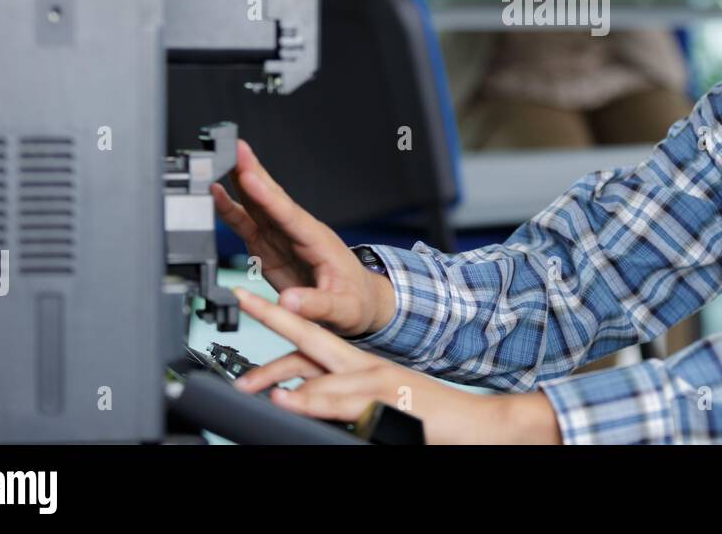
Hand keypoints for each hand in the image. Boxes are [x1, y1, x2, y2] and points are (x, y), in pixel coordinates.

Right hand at [211, 139, 393, 337]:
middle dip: (253, 172)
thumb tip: (289, 302)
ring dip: (239, 181)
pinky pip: (247, 223)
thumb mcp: (343, 309)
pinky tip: (216, 193)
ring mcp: (282, 237)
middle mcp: (298, 232)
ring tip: (220, 159)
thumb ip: (316, 304)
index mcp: (318, 241)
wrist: (358, 303)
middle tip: (233, 147)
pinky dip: (230, 208)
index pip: (290, 215)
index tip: (249, 177)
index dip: (268, 197)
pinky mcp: (270, 247)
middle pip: (272, 198)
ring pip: (258, 203)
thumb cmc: (355, 301)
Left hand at [233, 287, 562, 443]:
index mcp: (360, 363)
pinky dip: (316, 403)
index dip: (281, 315)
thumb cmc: (428, 418)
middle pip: (312, 336)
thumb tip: (303, 403)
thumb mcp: (378, 404)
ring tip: (255, 385)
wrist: (477, 424)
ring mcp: (377, 384)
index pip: (312, 335)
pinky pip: (345, 405)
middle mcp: (365, 366)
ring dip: (287, 379)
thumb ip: (342, 400)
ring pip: (324, 376)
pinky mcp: (388, 405)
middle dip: (276, 316)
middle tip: (244, 299)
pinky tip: (293, 404)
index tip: (251, 300)